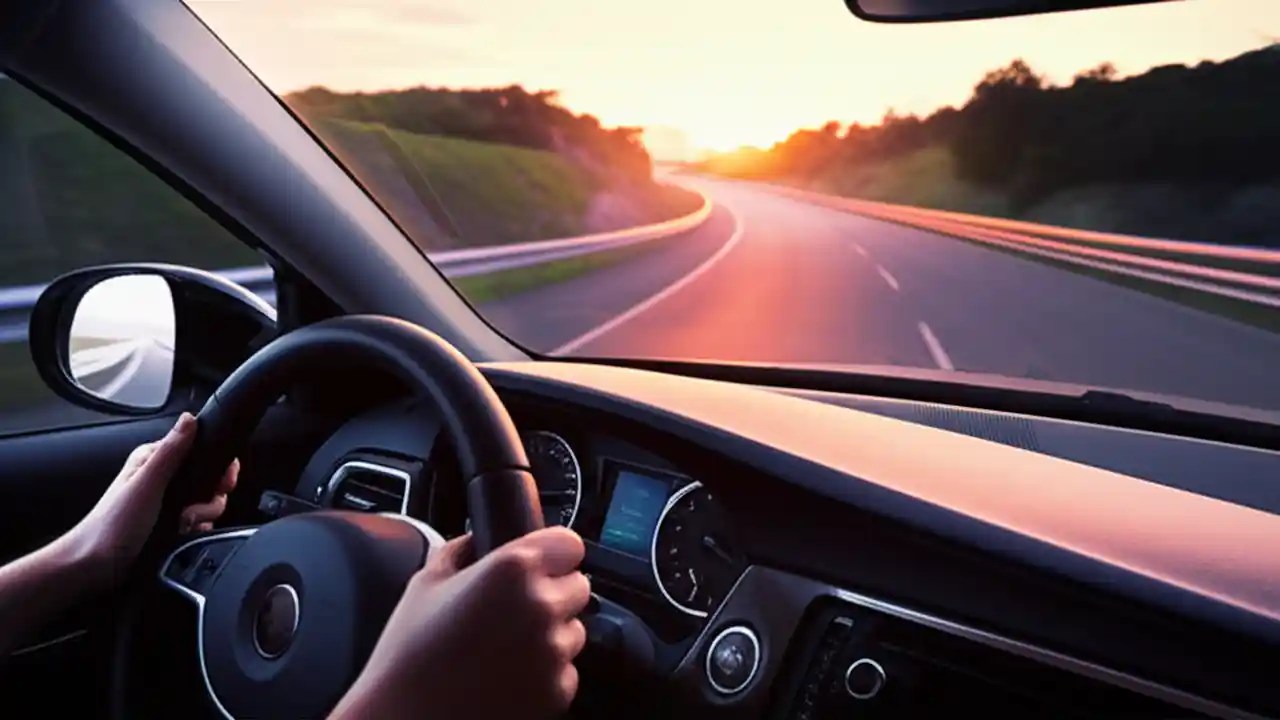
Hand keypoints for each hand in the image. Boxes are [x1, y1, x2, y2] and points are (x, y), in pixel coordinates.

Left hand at [67, 412, 238, 585]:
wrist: (95, 567)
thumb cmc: (111, 526)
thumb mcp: (146, 484)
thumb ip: (170, 452)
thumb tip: (190, 419)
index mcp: (154, 460)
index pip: (201, 450)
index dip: (219, 465)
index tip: (222, 482)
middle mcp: (162, 478)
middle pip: (210, 479)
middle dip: (211, 498)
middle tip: (192, 510)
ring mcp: (168, 503)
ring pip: (207, 503)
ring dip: (203, 517)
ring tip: (182, 525)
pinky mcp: (170, 525)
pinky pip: (200, 523)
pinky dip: (198, 530)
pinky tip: (184, 535)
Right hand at [331, 527, 590, 719]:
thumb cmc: (408, 656)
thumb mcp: (425, 585)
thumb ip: (461, 551)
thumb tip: (478, 540)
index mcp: (512, 569)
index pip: (569, 544)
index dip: (553, 553)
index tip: (540, 562)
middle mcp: (541, 606)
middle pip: (577, 586)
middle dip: (553, 593)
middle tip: (514, 609)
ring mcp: (554, 652)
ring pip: (574, 630)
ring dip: (551, 634)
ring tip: (505, 648)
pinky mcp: (558, 691)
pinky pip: (566, 669)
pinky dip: (546, 671)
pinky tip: (506, 676)